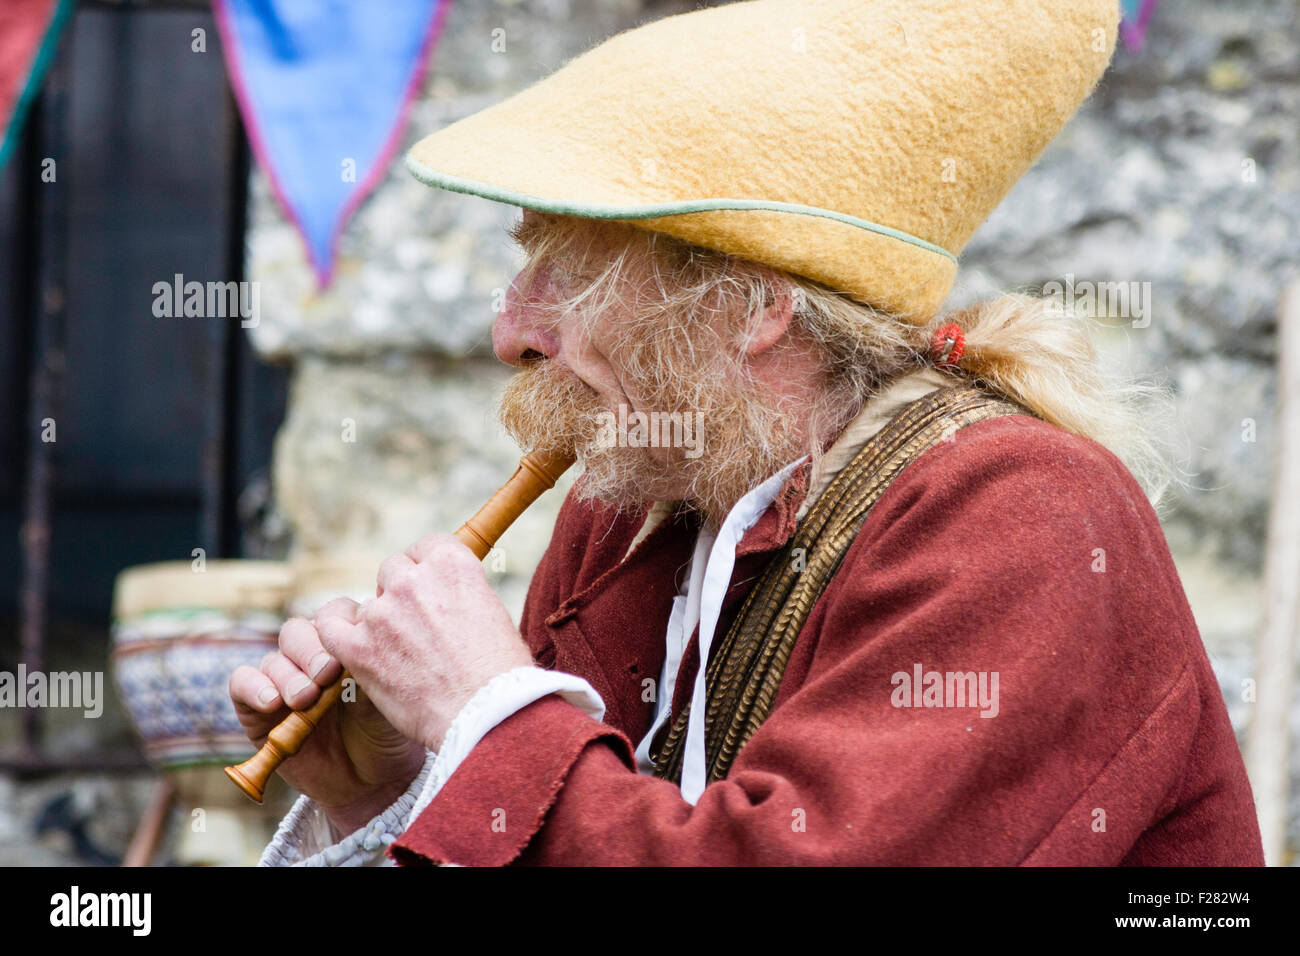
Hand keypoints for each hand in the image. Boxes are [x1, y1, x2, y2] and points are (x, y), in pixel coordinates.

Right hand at [229, 617, 425, 833]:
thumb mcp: (385, 702)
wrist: (370, 783)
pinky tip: (273, 702)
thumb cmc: (385, 735)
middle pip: (300, 630)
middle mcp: (311, 656)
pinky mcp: (256, 707)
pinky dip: (254, 687)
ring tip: (305, 698)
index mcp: (346, 644)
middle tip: (326, 674)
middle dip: (311, 650)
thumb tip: (355, 650)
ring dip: (288, 675)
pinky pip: (242, 682)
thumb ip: (367, 674)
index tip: (352, 652)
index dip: (340, 626)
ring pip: (275, 657)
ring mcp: (283, 679)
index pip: (335, 615)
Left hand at [313, 532, 533, 753]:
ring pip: (368, 604)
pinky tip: (350, 645)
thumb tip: (448, 598)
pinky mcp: (359, 648)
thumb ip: (462, 594)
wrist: (487, 714)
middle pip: (393, 571)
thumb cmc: (500, 673)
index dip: (426, 569)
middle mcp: (413, 581)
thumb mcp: (492, 612)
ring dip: (380, 622)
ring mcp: (383, 613)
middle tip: (416, 626)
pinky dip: (338, 632)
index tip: (430, 588)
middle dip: (402, 594)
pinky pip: (330, 627)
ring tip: (399, 654)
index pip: (426, 547)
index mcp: (451, 564)